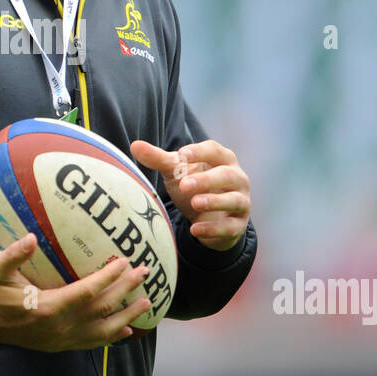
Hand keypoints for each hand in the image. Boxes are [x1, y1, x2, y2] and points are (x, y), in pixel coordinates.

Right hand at [0, 234, 152, 350]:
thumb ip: (12, 255)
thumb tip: (30, 238)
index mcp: (45, 308)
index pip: (86, 293)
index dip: (107, 278)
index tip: (124, 261)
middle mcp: (57, 328)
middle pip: (100, 310)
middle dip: (125, 291)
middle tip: (145, 272)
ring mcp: (59, 339)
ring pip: (101, 330)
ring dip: (126, 315)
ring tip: (146, 302)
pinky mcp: (58, 345)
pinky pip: (91, 342)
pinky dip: (111, 337)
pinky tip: (127, 330)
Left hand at [130, 138, 250, 250]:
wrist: (208, 218)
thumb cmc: (194, 185)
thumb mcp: (176, 172)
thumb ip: (158, 159)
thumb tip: (134, 145)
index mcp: (223, 159)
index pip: (214, 150)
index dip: (199, 152)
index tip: (181, 156)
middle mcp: (237, 178)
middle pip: (227, 175)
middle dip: (206, 179)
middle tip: (184, 185)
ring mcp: (241, 201)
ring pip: (234, 200)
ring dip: (215, 202)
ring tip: (194, 203)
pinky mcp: (238, 225)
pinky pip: (230, 227)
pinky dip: (214, 228)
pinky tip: (195, 230)